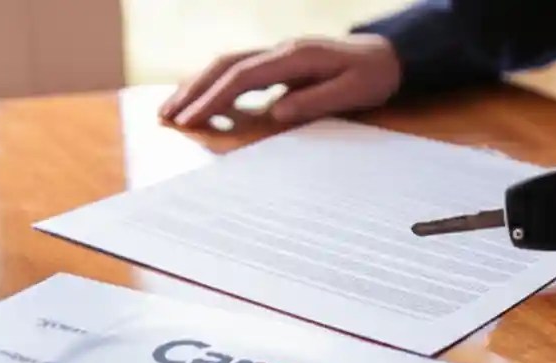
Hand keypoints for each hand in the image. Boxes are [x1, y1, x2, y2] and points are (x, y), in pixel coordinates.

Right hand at [158, 35, 401, 127]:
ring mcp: (277, 55)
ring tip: (171, 110)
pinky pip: (238, 71)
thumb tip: (274, 113)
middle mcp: (280, 51)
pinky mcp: (278, 64)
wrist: (388, 55)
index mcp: (295, 57)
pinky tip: (201, 102)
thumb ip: (314, 102)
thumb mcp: (352, 93)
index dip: (213, 97)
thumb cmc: (372, 76)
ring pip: (226, 64)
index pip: (242, 76)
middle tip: (167, 117)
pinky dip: (215, 85)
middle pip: (224, 64)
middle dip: (193, 90)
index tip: (191, 119)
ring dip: (197, 85)